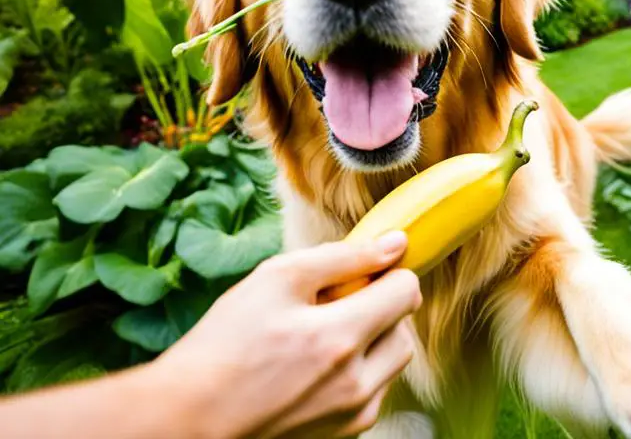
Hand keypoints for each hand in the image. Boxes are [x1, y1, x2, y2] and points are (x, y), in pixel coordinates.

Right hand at [154, 231, 421, 438]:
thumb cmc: (224, 345)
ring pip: (394, 363)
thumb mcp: (275, 280)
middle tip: (338, 305)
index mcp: (339, 338)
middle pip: (406, 330)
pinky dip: (359, 372)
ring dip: (374, 342)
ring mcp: (353, 414)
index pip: (407, 292)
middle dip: (383, 310)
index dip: (389, 274)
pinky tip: (318, 367)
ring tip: (323, 337)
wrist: (189, 417)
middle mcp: (356, 383)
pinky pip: (375, 391)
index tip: (366, 273)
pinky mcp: (346, 433)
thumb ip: (343, 257)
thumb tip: (395, 244)